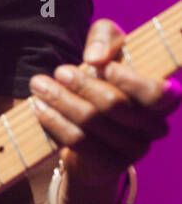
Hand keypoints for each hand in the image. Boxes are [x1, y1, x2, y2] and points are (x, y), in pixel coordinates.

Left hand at [29, 18, 181, 203]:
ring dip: (60, 100)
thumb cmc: (105, 78)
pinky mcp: (110, 165)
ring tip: (39, 85)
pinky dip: (54, 121)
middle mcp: (156, 127)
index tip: (101, 65)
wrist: (93, 128)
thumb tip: (95, 58)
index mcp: (164, 99)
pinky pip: (77, 141)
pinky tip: (39, 107)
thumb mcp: (109, 48)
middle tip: (59, 71)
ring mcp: (134, 150)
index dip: (131, 81)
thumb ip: (106, 38)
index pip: (157, 93)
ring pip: (91, 122)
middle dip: (82, 85)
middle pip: (114, 105)